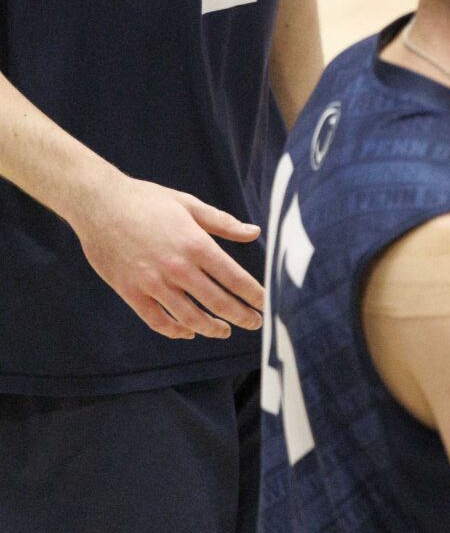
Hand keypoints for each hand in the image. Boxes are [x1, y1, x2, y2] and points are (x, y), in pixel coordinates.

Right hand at [72, 173, 263, 338]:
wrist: (98, 204)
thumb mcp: (190, 205)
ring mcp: (152, 282)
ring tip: (225, 331)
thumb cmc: (147, 201)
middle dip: (241, 316)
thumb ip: (223, 223)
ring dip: (211, 328)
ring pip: (189, 317)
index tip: (267, 305)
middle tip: (256, 323)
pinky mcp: (129, 291)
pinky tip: (188, 331)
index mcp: (196, 245)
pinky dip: (175, 330)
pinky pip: (156, 320)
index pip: (235, 279)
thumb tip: (255, 233)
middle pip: (218, 302)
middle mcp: (177, 268)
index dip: (254, 296)